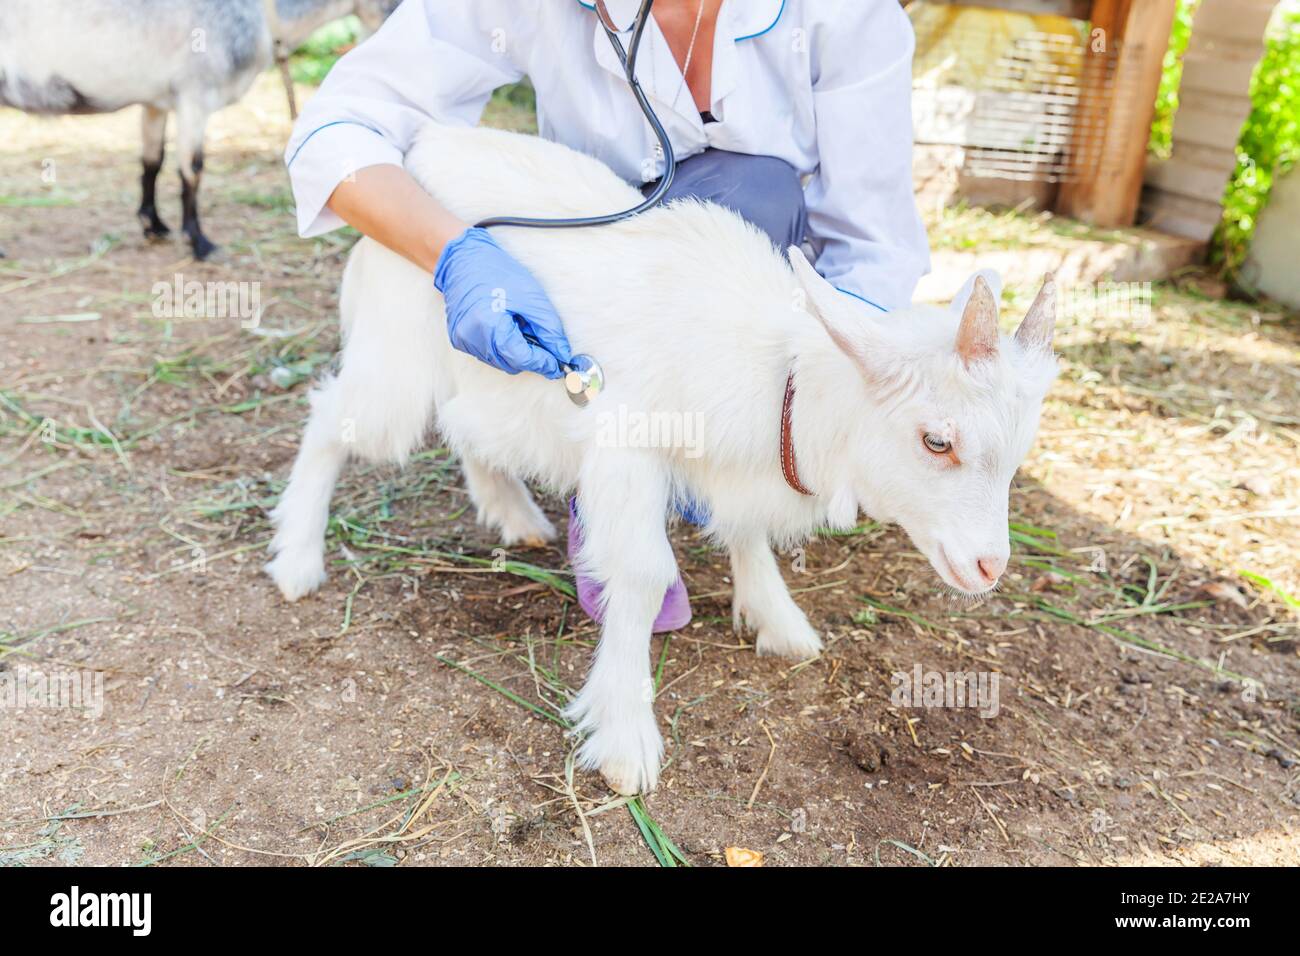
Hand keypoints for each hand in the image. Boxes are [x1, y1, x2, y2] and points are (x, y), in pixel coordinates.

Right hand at [433, 227, 572, 377]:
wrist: (465, 258)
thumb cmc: (497, 272)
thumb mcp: (532, 298)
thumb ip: (549, 330)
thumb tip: (561, 354)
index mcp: (488, 326)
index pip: (522, 358)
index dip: (542, 362)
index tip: (557, 363)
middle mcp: (471, 338)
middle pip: (511, 364)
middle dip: (530, 357)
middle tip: (542, 340)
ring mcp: (463, 340)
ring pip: (500, 362)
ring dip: (516, 352)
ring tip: (519, 326)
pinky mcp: (460, 339)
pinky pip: (487, 354)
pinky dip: (502, 347)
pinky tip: (505, 327)